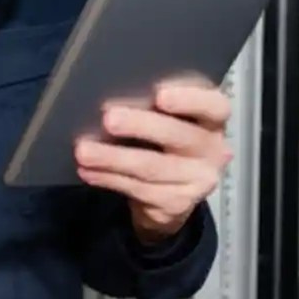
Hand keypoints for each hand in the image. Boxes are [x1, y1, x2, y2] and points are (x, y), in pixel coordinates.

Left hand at [74, 83, 232, 243]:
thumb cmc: (167, 140)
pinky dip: (108, 178)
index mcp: (213, 120)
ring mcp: (197, 181)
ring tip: (84, 150)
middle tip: (109, 119)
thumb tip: (115, 95)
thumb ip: (156, 107)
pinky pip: (137, 189)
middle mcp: (212, 150)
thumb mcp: (173, 120)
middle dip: (140, 126)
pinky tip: (88, 170)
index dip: (189, 100)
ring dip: (113, 158)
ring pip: (151, 166)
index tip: (160, 95)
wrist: (176, 191)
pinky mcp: (176, 203)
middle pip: (178, 136)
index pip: (214, 106)